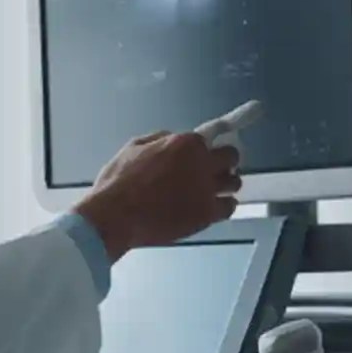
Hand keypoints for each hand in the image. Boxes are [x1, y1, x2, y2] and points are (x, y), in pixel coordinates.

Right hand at [72, 131, 240, 261]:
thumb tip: (173, 139)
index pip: (214, 136)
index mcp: (185, 143)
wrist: (116, 215)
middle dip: (224, 161)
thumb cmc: (119, 181)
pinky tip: (213, 206)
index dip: (209, 145)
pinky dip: (224, 205)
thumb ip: (159, 139)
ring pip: (234, 182)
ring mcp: (207, 190)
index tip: (208, 150)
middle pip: (231, 157)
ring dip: (226, 183)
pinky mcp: (207, 214)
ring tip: (213, 189)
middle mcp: (202, 163)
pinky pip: (229, 207)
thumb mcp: (134, 147)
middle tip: (212, 168)